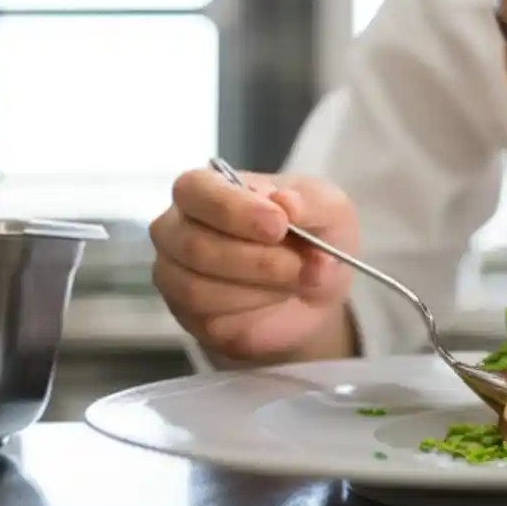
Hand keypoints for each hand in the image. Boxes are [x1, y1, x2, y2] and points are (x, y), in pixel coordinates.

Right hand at [150, 167, 359, 362]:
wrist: (318, 286)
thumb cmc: (313, 233)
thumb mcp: (330, 209)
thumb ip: (311, 203)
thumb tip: (285, 201)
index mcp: (206, 188)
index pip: (195, 190)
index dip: (235, 210)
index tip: (279, 225)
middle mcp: (179, 228)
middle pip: (195, 246)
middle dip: (259, 260)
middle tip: (303, 263)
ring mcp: (176, 273)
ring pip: (199, 288)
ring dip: (260, 288)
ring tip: (297, 279)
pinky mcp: (188, 314)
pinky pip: (210, 317)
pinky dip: (254, 308)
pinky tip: (277, 296)